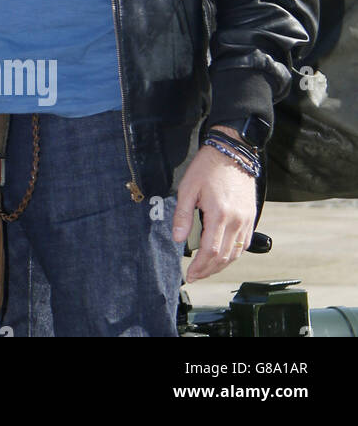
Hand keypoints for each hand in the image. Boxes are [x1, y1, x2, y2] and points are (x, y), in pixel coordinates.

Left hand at [172, 125, 256, 281]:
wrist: (232, 153)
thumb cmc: (208, 168)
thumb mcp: (188, 189)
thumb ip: (183, 215)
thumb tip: (178, 239)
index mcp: (219, 214)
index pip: (210, 251)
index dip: (200, 266)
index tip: (190, 274)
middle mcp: (236, 221)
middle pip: (224, 257)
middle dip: (208, 270)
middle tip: (195, 276)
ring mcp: (246, 220)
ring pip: (236, 253)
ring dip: (221, 265)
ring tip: (206, 270)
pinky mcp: (251, 217)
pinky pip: (244, 243)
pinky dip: (233, 255)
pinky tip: (223, 257)